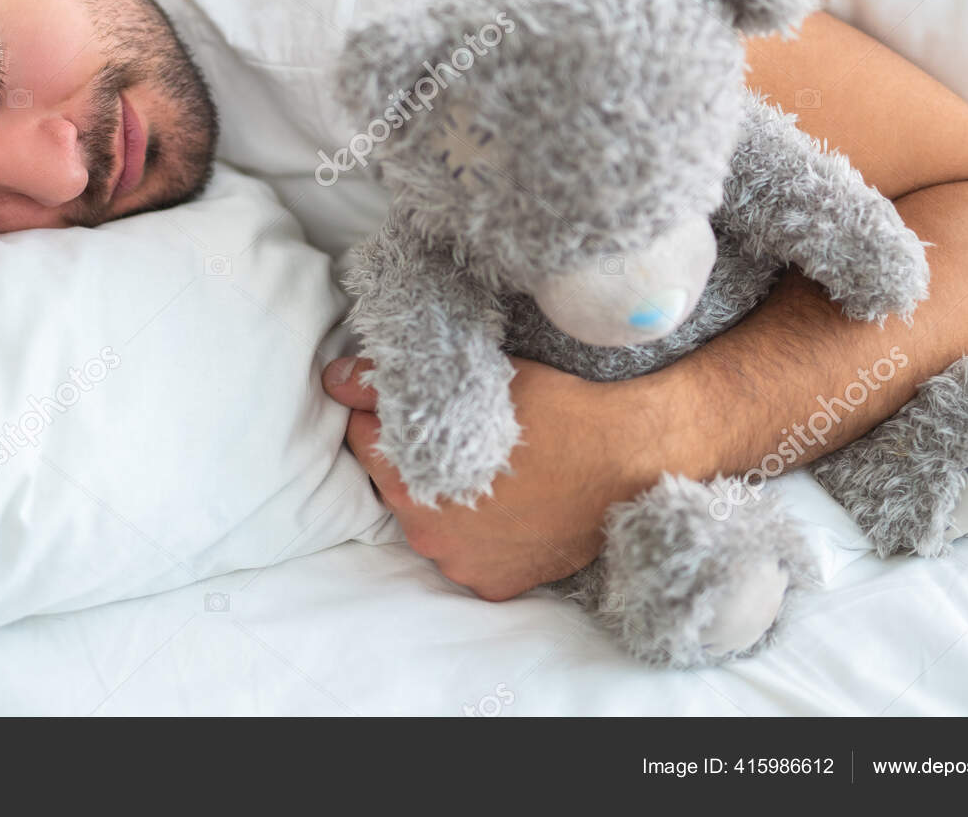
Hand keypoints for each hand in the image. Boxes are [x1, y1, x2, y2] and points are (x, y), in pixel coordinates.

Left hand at [321, 355, 677, 600]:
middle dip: (415, 460)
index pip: (366, 439)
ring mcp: (463, 565)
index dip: (387, 415)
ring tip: (491, 471)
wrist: (631, 453)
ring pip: (435, 524)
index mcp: (407, 478)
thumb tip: (336, 382)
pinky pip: (473, 557)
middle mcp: (426, 533)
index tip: (416, 404)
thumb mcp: (470, 382)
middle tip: (461, 434)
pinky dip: (483, 535)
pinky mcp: (499, 585)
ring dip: (448, 500)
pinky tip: (509, 507)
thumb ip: (389, 386)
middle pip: (397, 486)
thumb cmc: (554, 407)